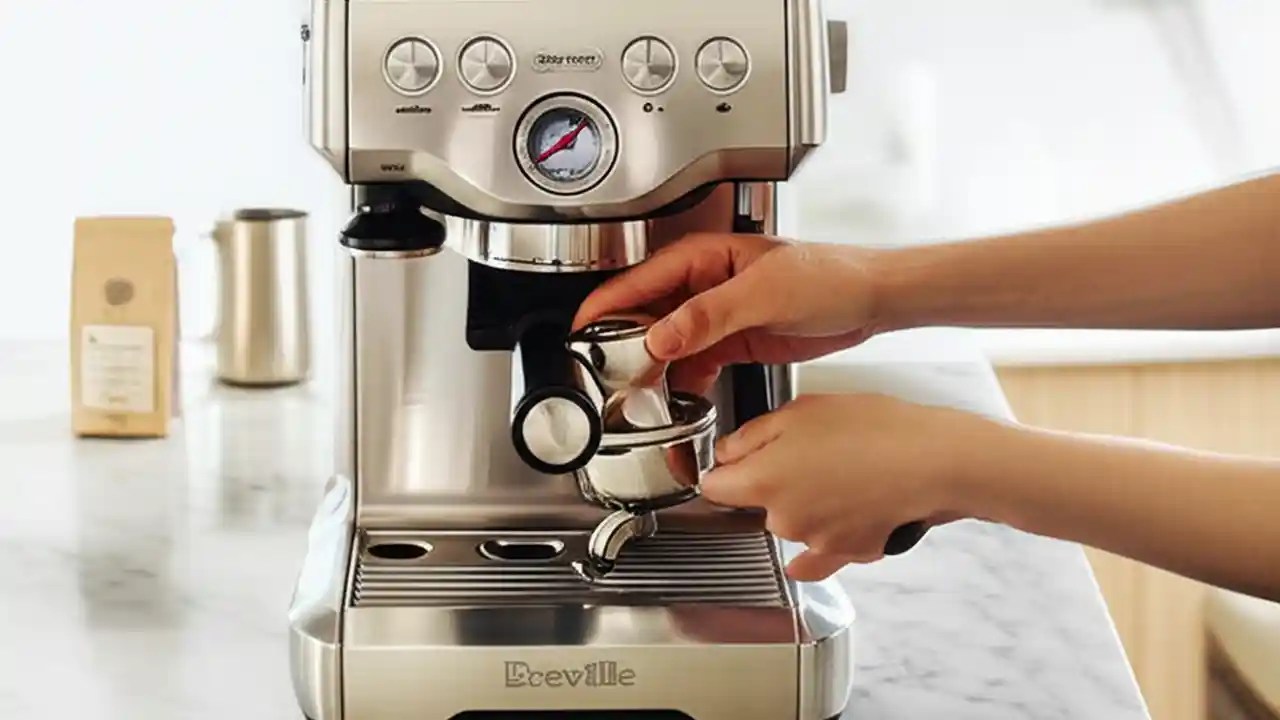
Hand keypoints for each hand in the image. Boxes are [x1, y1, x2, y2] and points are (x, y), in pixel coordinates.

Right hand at [574, 233, 884, 392]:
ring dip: (652, 369)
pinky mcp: (733, 340)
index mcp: (705, 257)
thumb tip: (661, 336)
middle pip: (647, 315)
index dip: (604, 306)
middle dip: (623, 344)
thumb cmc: (830, 275)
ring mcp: (718, 314)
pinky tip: (678, 401)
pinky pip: (694, 362)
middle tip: (605, 376)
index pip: (639, 280)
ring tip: (637, 395)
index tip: (579, 332)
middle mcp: (705, 284)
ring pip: (668, 343)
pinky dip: (683, 383)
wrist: (871, 300)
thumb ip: (708, 315)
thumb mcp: (763, 293)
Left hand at [701, 393, 999, 580]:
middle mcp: (782, 519)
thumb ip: (751, 435)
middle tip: (809, 453)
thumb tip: (726, 453)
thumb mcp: (800, 411)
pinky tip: (836, 521)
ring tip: (843, 472)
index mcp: (763, 480)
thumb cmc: (874, 430)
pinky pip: (821, 554)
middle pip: (757, 506)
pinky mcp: (847, 554)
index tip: (737, 462)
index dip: (726, 470)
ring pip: (793, 524)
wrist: (933, 461)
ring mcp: (814, 542)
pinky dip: (825, 540)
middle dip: (774, 483)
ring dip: (807, 505)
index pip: (715, 486)